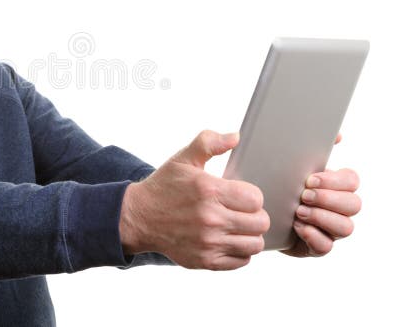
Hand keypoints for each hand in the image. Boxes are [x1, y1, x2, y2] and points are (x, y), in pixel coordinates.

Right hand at [120, 130, 269, 269]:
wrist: (138, 217)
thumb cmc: (163, 187)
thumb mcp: (183, 159)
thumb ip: (209, 143)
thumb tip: (235, 137)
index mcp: (208, 190)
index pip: (256, 199)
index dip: (252, 195)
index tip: (241, 195)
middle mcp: (210, 219)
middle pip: (260, 223)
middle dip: (255, 215)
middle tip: (242, 211)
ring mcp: (208, 243)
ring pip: (254, 245)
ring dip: (250, 235)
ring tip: (238, 227)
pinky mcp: (205, 261)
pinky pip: (241, 261)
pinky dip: (239, 252)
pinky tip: (228, 240)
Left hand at [281, 134, 361, 256]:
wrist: (250, 210)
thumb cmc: (271, 182)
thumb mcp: (285, 162)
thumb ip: (309, 147)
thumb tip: (336, 134)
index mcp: (333, 184)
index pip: (352, 180)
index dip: (335, 181)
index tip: (310, 178)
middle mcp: (336, 207)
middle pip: (354, 204)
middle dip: (329, 199)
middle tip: (304, 195)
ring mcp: (329, 229)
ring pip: (346, 227)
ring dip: (322, 218)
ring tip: (298, 212)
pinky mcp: (315, 246)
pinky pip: (326, 247)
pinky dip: (313, 236)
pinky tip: (297, 227)